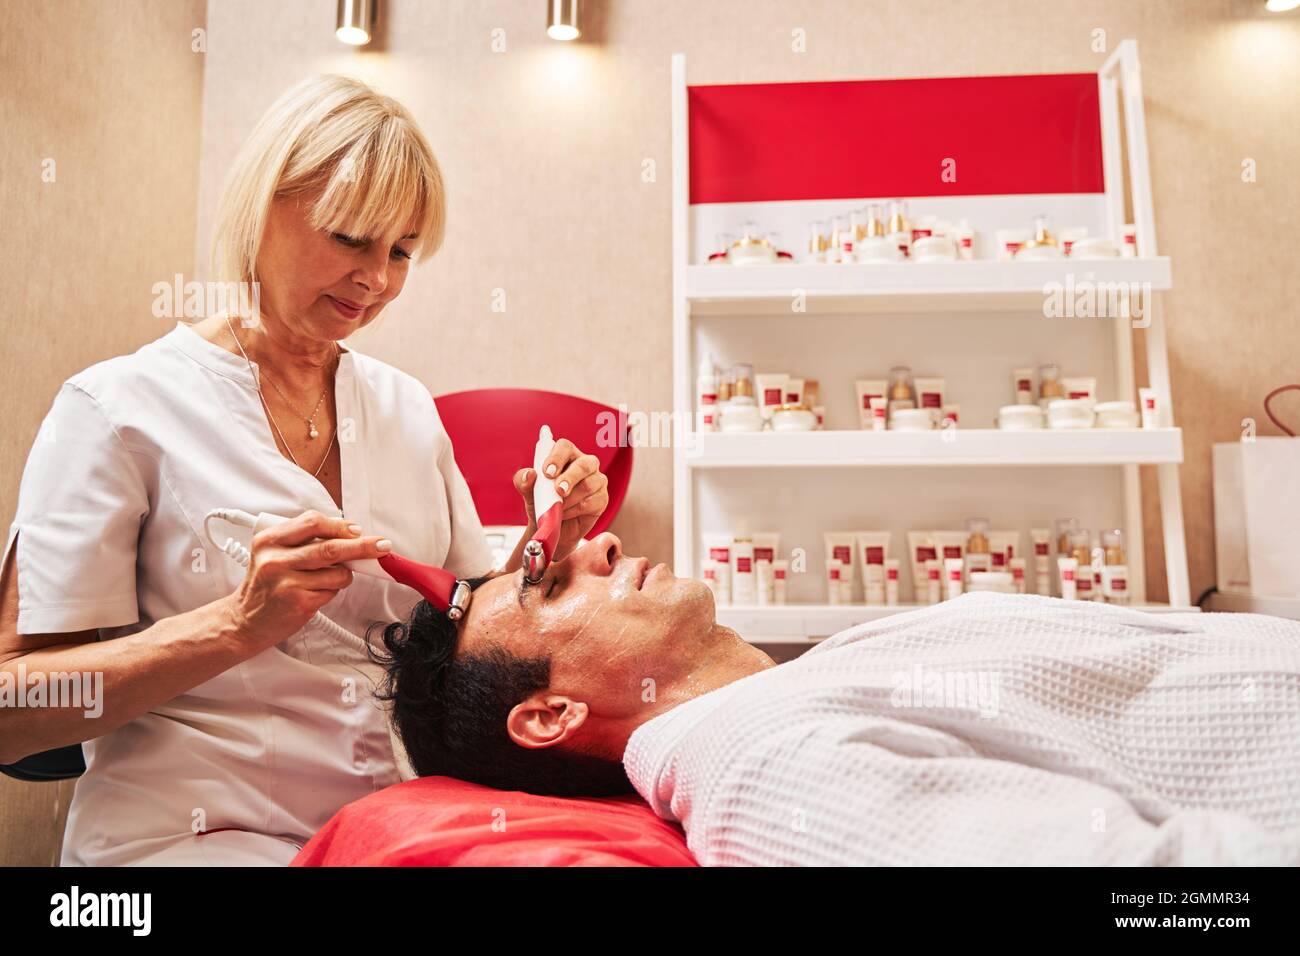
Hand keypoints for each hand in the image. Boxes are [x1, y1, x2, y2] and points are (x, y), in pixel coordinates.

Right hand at [227, 509, 392, 648]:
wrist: (245, 620)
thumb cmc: (266, 585)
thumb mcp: (273, 553)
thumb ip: (304, 541)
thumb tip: (349, 534)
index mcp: (269, 540)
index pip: (313, 523)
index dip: (341, 526)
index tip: (358, 530)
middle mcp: (275, 560)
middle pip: (331, 547)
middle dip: (363, 546)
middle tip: (382, 545)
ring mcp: (287, 583)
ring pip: (338, 572)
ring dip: (343, 574)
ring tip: (325, 579)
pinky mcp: (299, 603)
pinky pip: (332, 591)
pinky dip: (333, 590)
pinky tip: (315, 593)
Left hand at [513, 437, 608, 562]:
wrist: (551, 528)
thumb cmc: (542, 503)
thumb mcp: (528, 492)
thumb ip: (523, 481)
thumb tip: (530, 474)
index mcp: (566, 455)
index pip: (564, 447)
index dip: (556, 457)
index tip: (547, 472)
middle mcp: (584, 464)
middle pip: (583, 464)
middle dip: (569, 478)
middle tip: (558, 491)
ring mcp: (597, 481)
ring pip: (588, 485)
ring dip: (569, 499)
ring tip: (556, 508)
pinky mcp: (602, 498)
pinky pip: (591, 502)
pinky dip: (574, 510)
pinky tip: (565, 514)